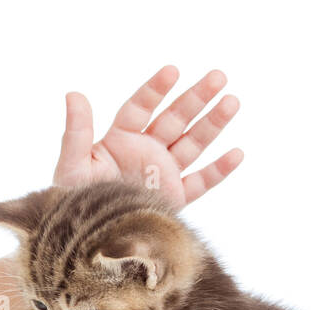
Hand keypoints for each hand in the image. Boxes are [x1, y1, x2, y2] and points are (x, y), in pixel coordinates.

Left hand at [52, 65, 242, 209]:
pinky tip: (237, 152)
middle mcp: (145, 151)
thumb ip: (77, 132)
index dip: (156, 89)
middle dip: (196, 97)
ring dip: (213, 123)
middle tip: (218, 76)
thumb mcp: (73, 165)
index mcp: (120, 140)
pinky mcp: (174, 197)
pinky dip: (218, 170)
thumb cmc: (73, 200)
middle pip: (175, 118)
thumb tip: (73, 93)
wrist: (87, 239)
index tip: (172, 70)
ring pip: (193, 143)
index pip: (141, 107)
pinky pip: (201, 182)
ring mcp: (163, 173)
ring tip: (232, 101)